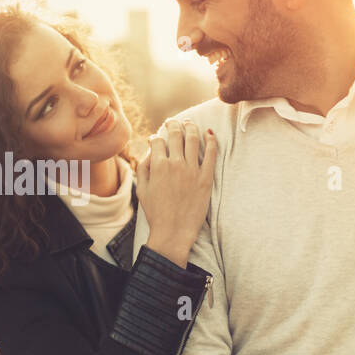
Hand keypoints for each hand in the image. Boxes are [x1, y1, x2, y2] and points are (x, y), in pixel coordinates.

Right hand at [137, 118, 215, 267]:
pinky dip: (211, 140)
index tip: (156, 138)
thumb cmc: (156, 213)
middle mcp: (176, 164)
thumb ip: (143, 168)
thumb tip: (149, 152)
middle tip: (173, 122)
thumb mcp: (142, 190)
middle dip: (173, 124)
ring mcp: (192, 170)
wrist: (173, 232)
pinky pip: (211, 154)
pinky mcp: (206, 178)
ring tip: (189, 123)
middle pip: (175, 134)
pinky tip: (210, 133)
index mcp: (158, 165)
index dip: (156, 137)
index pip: (158, 140)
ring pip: (193, 138)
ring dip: (190, 127)